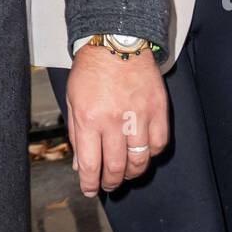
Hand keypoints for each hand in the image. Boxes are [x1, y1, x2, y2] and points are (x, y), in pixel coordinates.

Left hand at [65, 46, 169, 195]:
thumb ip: (76, 133)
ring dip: (131, 173)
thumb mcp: (73, 100)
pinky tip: (143, 153)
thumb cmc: (91, 70)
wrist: (116, 40)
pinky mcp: (158, 109)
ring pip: (139, 161)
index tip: (90, 190)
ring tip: (126, 173)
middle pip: (115, 168)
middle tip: (108, 185)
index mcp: (88, 118)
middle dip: (110, 183)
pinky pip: (158, 144)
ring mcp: (139, 115)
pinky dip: (151, 154)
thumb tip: (81, 165)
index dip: (90, 184)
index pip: (90, 164)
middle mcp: (114, 120)